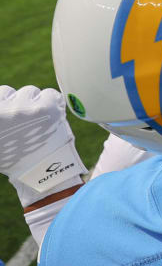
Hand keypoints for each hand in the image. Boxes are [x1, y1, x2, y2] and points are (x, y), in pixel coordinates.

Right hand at [0, 86, 83, 206]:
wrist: (41, 173)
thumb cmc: (17, 159)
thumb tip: (2, 109)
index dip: (6, 105)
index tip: (12, 116)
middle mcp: (2, 111)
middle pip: (11, 92)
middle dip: (19, 103)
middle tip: (26, 122)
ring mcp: (24, 107)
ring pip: (30, 91)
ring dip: (36, 103)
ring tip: (38, 123)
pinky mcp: (45, 107)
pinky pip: (51, 94)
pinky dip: (54, 104)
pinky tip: (52, 119)